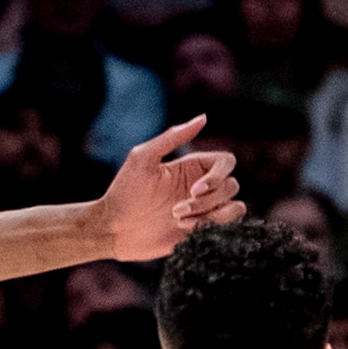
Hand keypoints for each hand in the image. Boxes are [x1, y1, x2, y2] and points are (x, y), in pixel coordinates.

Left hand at [96, 118, 242, 261]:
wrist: (113, 229)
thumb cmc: (123, 191)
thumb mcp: (143, 158)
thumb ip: (172, 137)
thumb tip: (203, 118)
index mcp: (191, 166)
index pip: (226, 162)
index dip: (218, 175)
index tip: (194, 189)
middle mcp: (201, 186)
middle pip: (231, 186)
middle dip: (208, 201)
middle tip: (176, 210)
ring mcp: (203, 209)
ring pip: (234, 207)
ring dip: (211, 215)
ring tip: (180, 221)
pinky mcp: (201, 230)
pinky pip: (227, 227)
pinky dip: (213, 227)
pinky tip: (186, 231)